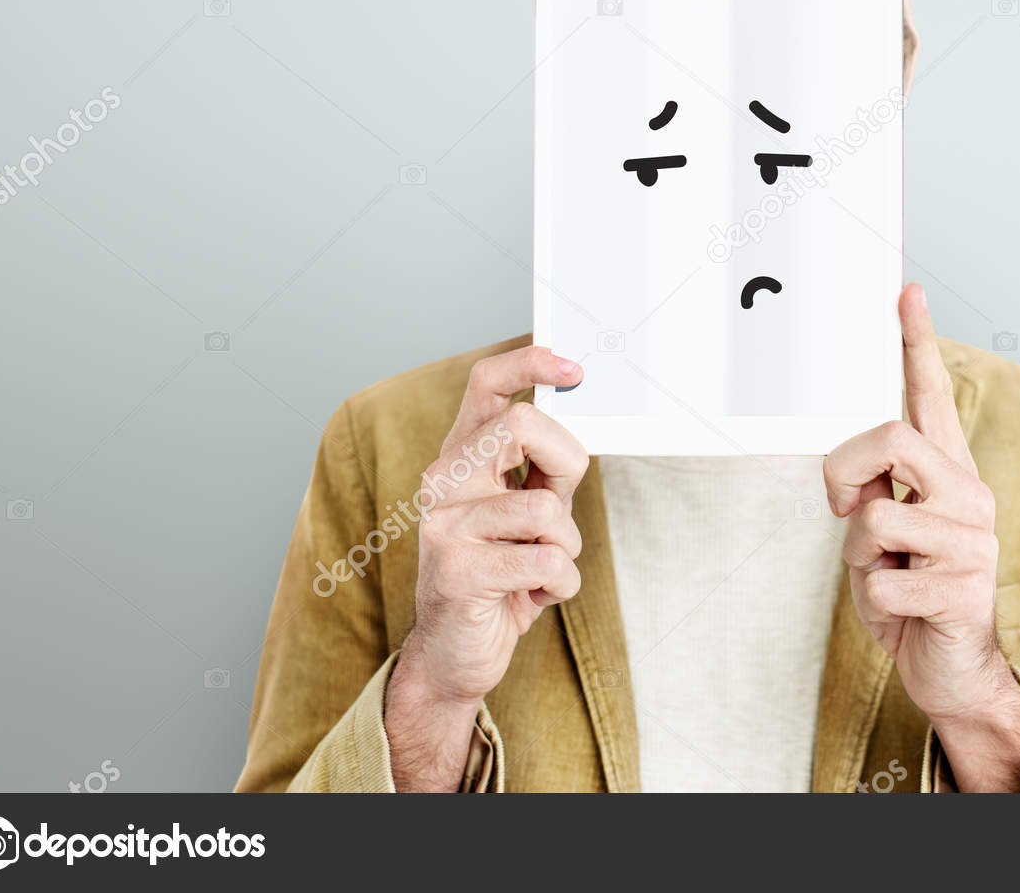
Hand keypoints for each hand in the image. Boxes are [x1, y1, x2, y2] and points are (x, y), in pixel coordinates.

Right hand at [385, 346, 587, 790]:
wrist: (454, 656)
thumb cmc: (498, 577)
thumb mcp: (521, 513)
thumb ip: (541, 470)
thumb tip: (577, 424)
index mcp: (459, 459)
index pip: (486, 384)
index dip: (532, 363)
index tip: (574, 368)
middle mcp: (442, 483)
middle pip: (524, 427)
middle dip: (566, 466)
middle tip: (560, 505)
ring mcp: (446, 528)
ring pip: (547, 510)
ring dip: (565, 548)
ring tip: (540, 569)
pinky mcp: (459, 573)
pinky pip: (548, 564)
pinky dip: (560, 587)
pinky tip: (531, 599)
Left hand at [824, 284, 1019, 790]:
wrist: (954, 673)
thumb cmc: (910, 597)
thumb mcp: (880, 537)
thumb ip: (872, 493)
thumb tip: (851, 476)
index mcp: (948, 475)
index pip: (931, 398)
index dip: (916, 344)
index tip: (906, 292)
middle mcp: (970, 496)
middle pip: (890, 439)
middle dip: (845, 472)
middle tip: (844, 510)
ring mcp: (973, 542)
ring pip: (875, 517)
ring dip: (860, 557)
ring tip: (889, 577)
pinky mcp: (965, 589)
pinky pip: (881, 581)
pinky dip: (875, 603)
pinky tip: (906, 614)